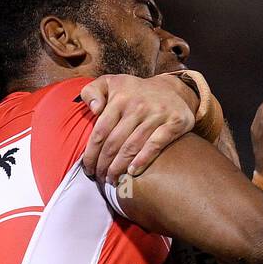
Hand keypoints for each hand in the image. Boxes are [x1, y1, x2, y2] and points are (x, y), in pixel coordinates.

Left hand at [79, 73, 197, 184]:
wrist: (172, 89)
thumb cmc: (133, 92)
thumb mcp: (110, 83)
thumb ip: (91, 91)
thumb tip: (94, 109)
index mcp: (119, 98)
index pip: (100, 131)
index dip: (91, 153)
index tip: (88, 168)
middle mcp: (137, 105)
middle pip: (114, 143)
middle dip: (103, 165)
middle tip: (100, 178)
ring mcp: (157, 114)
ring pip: (132, 147)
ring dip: (119, 167)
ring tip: (113, 180)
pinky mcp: (174, 122)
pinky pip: (156, 144)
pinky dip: (143, 160)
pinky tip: (132, 172)